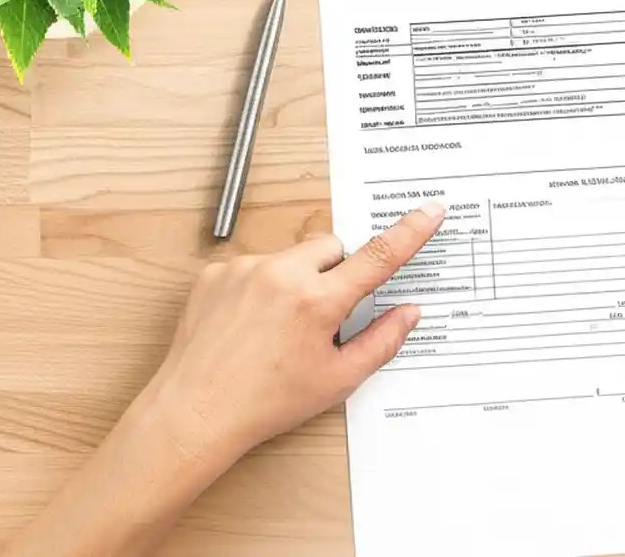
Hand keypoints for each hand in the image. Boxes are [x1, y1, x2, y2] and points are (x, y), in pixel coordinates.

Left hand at [148, 202, 444, 461]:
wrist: (194, 412)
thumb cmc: (265, 402)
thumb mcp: (337, 379)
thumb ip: (382, 342)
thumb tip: (409, 313)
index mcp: (317, 301)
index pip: (378, 257)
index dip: (410, 232)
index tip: (430, 211)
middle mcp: (281, 274)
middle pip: (332, 247)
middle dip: (337, 271)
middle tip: (327, 312)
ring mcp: (244, 269)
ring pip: (292, 256)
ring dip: (297, 279)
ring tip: (279, 327)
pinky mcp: (216, 273)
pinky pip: (254, 266)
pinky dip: (262, 287)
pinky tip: (251, 324)